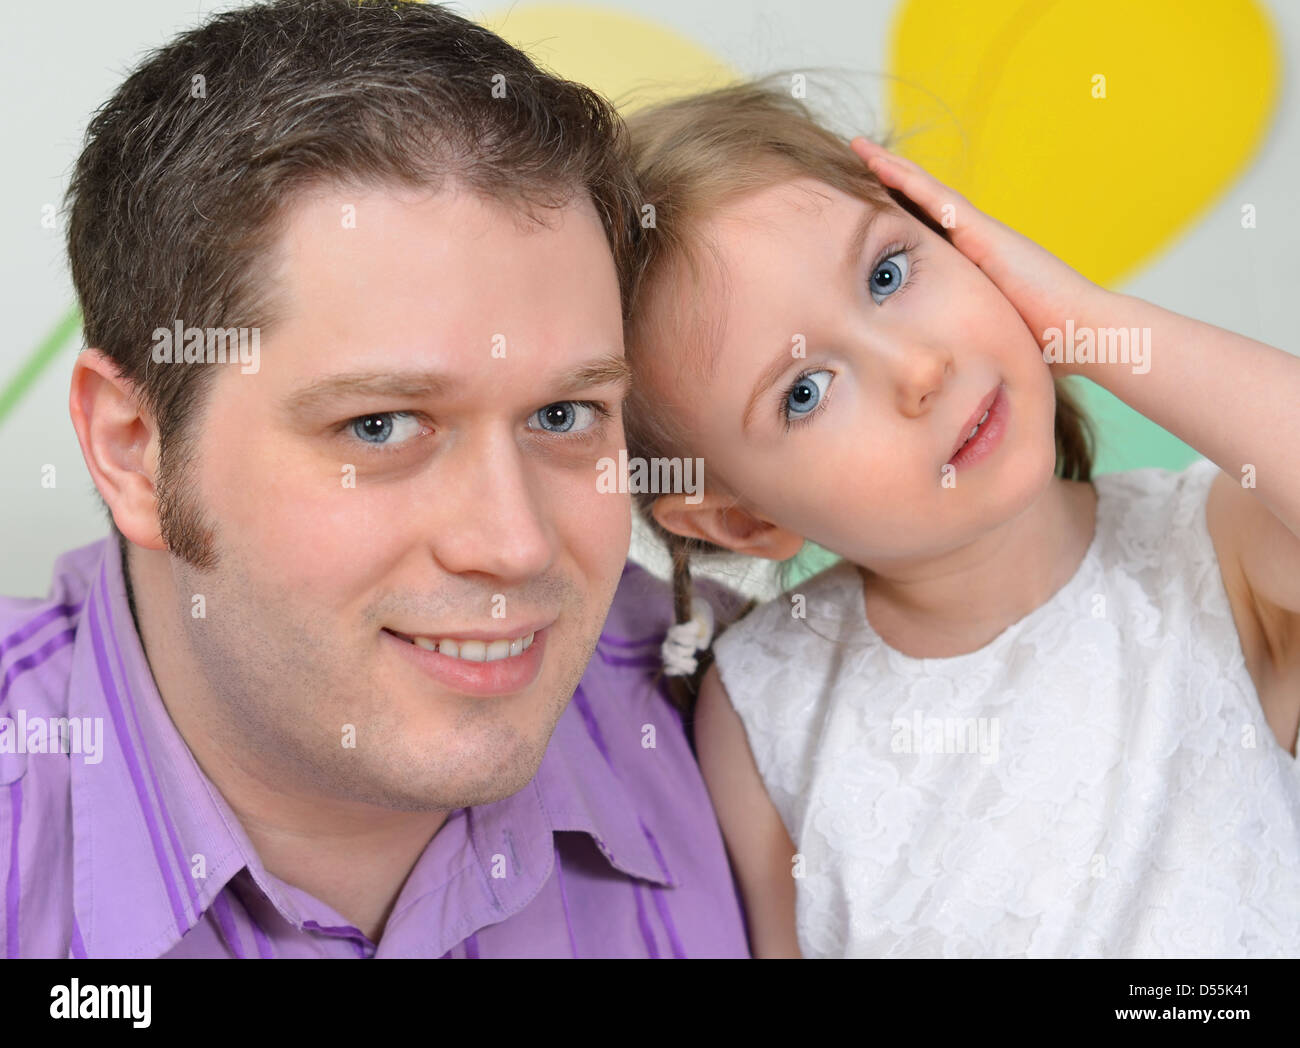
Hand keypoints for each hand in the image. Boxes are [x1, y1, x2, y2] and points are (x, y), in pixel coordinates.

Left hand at [850, 137, 1111, 376]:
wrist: (1083, 336)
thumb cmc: (1047, 349)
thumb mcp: (991, 342)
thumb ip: (969, 344)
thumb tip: (950, 377)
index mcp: (973, 267)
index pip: (926, 234)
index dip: (897, 216)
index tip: (864, 209)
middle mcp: (975, 243)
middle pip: (923, 205)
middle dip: (890, 182)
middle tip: (855, 160)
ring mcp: (981, 234)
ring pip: (927, 192)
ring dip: (892, 170)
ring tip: (859, 150)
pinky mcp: (984, 234)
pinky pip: (938, 199)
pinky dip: (908, 181)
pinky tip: (880, 166)